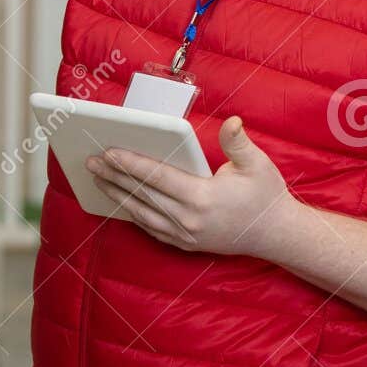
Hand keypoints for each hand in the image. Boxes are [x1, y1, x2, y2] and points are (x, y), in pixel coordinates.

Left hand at [87, 116, 301, 257]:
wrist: (276, 235)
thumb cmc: (266, 196)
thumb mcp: (258, 165)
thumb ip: (238, 143)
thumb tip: (232, 122)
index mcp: (203, 197)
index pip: (158, 178)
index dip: (131, 164)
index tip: (109, 152)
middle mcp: (189, 220)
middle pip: (143, 194)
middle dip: (114, 176)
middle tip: (90, 160)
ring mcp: (185, 235)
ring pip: (141, 213)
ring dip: (117, 194)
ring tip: (96, 177)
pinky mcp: (185, 244)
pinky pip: (151, 228)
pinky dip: (131, 213)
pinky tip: (118, 200)